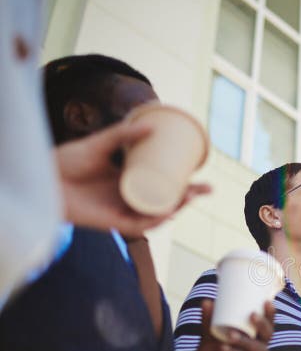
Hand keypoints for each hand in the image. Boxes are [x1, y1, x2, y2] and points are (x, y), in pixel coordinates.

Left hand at [56, 120, 210, 236]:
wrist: (43, 178)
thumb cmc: (67, 162)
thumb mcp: (102, 143)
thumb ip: (123, 134)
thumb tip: (152, 124)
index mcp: (131, 183)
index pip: (164, 188)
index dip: (186, 186)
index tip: (203, 177)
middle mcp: (130, 199)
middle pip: (167, 203)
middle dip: (190, 198)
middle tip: (207, 188)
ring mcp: (122, 211)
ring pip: (157, 215)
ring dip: (177, 208)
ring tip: (191, 196)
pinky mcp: (112, 223)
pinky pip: (139, 226)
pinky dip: (154, 221)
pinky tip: (167, 213)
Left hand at [192, 300, 274, 350]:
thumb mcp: (207, 337)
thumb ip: (208, 321)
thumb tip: (207, 302)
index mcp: (253, 338)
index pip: (267, 325)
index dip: (270, 314)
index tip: (267, 302)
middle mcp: (256, 350)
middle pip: (269, 336)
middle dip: (263, 325)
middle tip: (252, 315)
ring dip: (246, 341)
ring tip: (231, 334)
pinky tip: (224, 348)